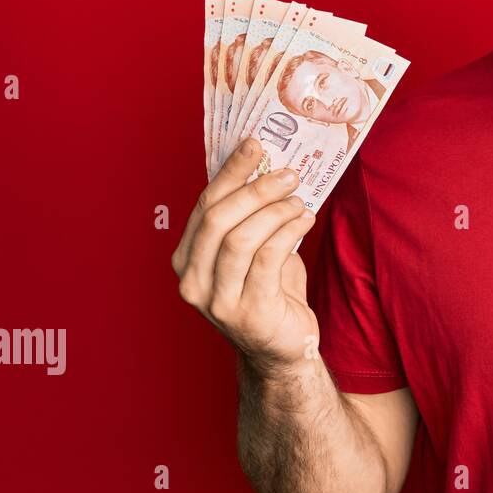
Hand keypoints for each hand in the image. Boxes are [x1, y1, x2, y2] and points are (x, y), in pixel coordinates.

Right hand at [171, 136, 319, 373]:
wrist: (283, 348)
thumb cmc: (269, 291)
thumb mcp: (252, 251)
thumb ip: (248, 217)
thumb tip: (268, 165)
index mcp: (187, 260)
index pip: (204, 206)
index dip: (230, 172)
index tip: (255, 144)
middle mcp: (193, 282)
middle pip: (218, 219)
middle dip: (255, 189)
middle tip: (288, 173)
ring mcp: (217, 301)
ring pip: (241, 239)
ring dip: (275, 211)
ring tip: (300, 199)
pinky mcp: (249, 313)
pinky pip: (267, 260)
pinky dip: (288, 232)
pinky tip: (305, 218)